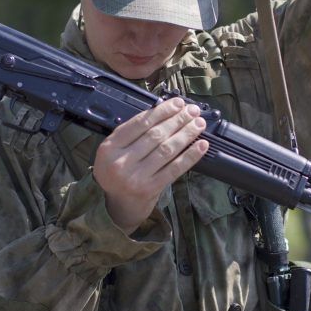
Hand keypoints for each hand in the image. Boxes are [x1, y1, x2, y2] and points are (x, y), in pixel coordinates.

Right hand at [93, 97, 208, 232]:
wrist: (118, 207)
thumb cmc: (119, 174)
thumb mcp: (114, 152)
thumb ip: (132, 135)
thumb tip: (166, 112)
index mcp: (109, 147)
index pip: (140, 123)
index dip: (162, 111)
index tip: (178, 103)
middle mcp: (120, 162)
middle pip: (155, 135)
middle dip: (177, 120)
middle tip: (193, 111)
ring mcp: (135, 177)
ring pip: (166, 149)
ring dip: (186, 134)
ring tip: (199, 123)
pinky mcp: (150, 189)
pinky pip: (175, 168)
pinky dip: (190, 155)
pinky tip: (201, 145)